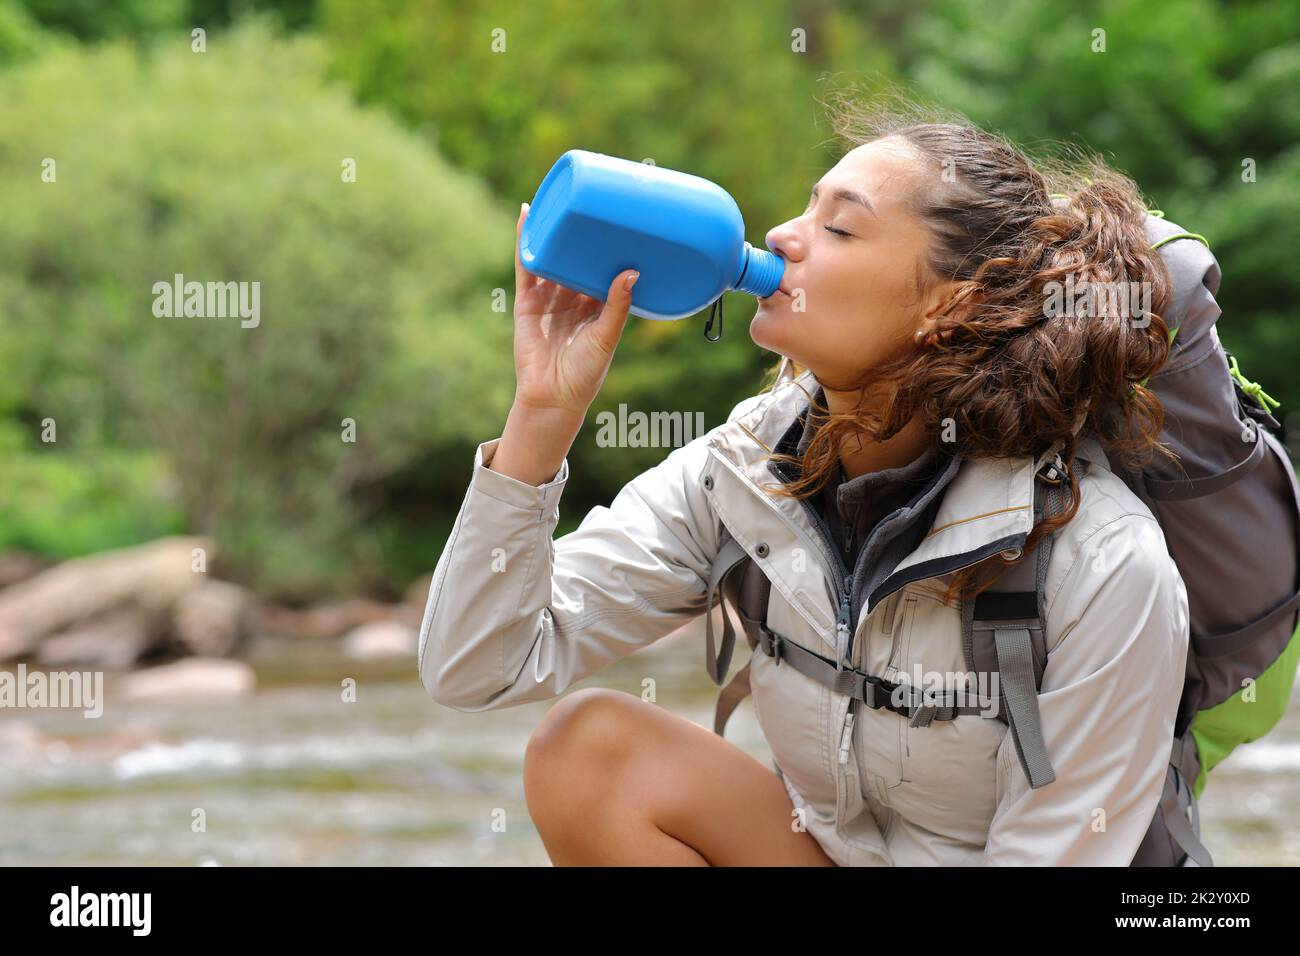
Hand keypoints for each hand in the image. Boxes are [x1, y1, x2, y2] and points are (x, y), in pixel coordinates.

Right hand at [512, 202, 638, 413]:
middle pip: (577, 259)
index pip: (604, 270)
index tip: (622, 221)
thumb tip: (632, 272)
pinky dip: (525, 241)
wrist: (553, 396)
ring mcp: (549, 298)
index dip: (611, 248)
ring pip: (553, 258)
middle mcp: (573, 299)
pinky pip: (527, 266)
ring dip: (554, 232)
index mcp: (596, 307)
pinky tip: (527, 216)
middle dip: (583, 235)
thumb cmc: (586, 373)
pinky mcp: (527, 300)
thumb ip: (618, 305)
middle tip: (593, 201)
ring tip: (560, 199)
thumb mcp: (607, 336)